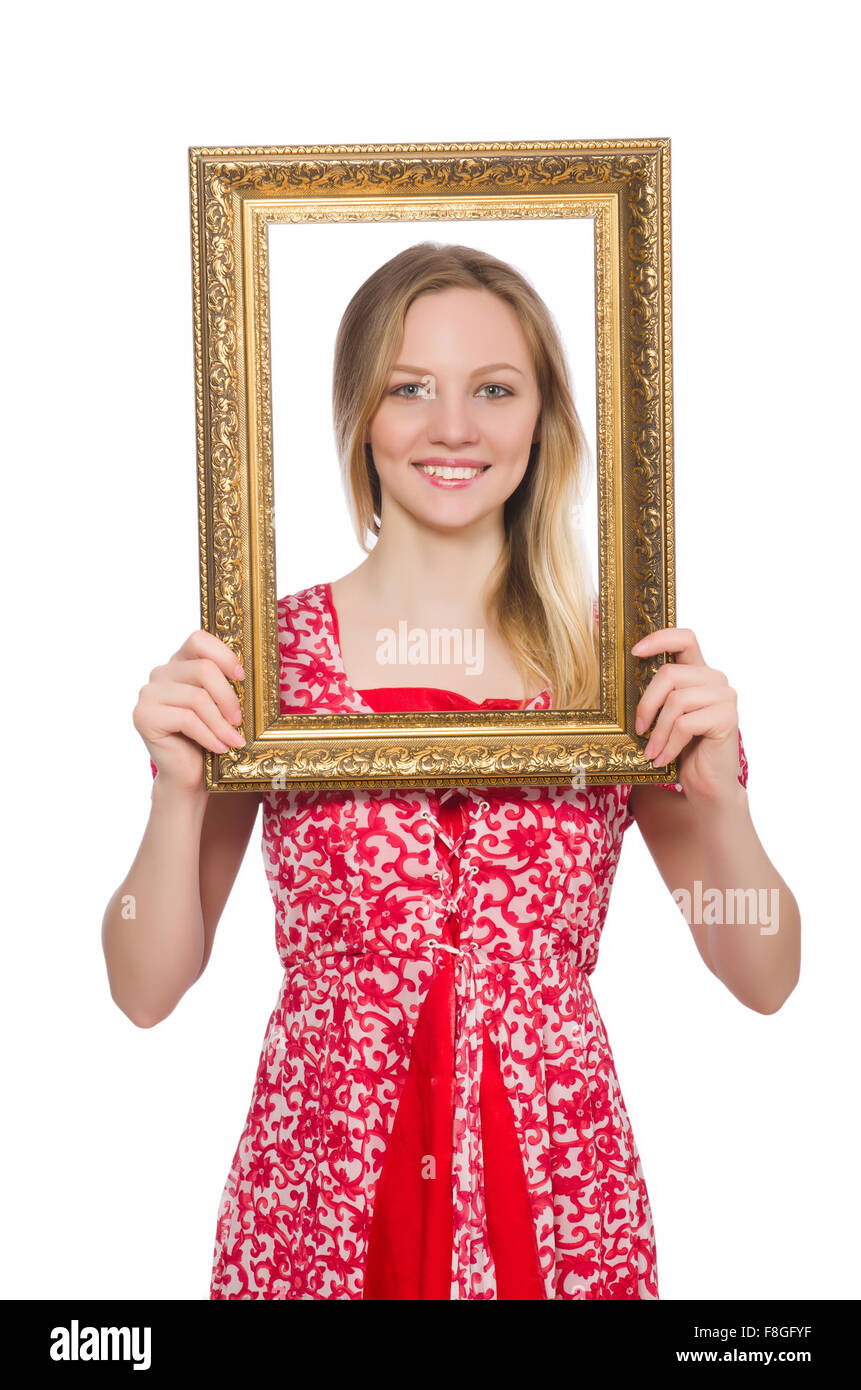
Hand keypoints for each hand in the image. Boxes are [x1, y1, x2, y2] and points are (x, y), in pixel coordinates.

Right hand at [133, 629, 245, 792]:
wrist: (189, 775)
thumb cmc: (209, 737)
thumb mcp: (220, 705)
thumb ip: (225, 684)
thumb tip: (245, 674)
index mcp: (180, 663)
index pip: (198, 639)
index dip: (224, 655)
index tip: (241, 677)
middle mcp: (160, 673)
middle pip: (203, 670)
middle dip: (228, 697)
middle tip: (240, 720)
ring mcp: (148, 694)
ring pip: (197, 698)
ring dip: (221, 723)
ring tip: (234, 740)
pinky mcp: (143, 716)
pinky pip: (186, 719)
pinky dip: (209, 735)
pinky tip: (219, 748)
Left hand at [630, 626, 740, 803]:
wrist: (707, 785)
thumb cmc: (682, 750)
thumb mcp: (663, 718)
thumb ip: (655, 696)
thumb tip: (620, 682)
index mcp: (698, 673)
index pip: (684, 638)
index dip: (659, 639)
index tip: (634, 652)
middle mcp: (715, 679)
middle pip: (670, 673)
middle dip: (647, 703)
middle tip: (638, 729)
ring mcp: (724, 697)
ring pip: (676, 701)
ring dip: (658, 731)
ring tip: (651, 751)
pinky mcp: (727, 718)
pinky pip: (686, 724)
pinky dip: (669, 744)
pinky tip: (663, 759)